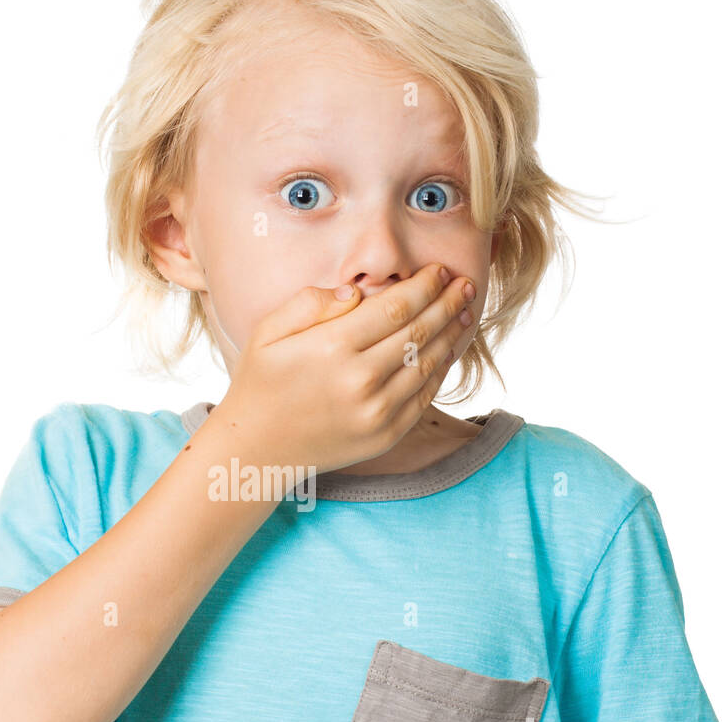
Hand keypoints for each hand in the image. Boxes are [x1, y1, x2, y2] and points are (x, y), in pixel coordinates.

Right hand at [213, 262, 480, 476]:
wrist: (257, 450)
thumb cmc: (261, 384)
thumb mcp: (267, 332)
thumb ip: (311, 302)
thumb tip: (359, 291)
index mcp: (331, 347)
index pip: (395, 307)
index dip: (425, 286)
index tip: (439, 271)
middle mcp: (360, 380)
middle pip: (420, 331)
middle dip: (447, 302)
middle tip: (464, 283)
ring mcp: (376, 412)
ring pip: (429, 363)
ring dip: (452, 334)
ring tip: (464, 311)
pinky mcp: (385, 435)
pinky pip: (424, 396)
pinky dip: (441, 370)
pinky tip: (447, 349)